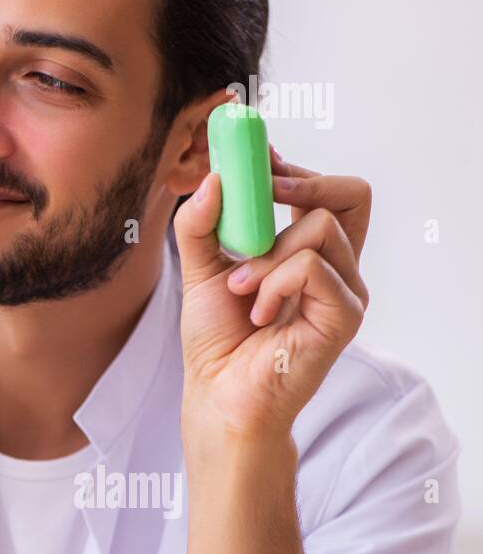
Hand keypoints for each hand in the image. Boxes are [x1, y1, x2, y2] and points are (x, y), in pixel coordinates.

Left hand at [173, 148, 371, 448]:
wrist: (218, 394)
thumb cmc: (218, 339)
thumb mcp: (200, 268)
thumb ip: (201, 223)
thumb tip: (213, 176)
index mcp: (310, 253)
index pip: (327, 192)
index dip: (295, 168)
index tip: (256, 158)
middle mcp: (337, 269)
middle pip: (352, 194)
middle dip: (301, 182)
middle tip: (259, 193)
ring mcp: (346, 292)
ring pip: (320, 227)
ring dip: (266, 252)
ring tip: (240, 288)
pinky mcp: (345, 316)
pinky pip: (312, 267)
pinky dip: (273, 281)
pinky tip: (257, 311)